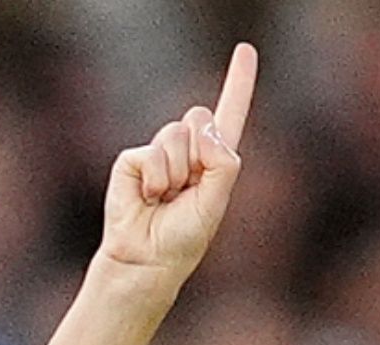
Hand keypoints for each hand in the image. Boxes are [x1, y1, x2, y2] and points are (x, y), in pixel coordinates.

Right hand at [97, 44, 257, 281]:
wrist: (146, 259)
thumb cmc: (183, 238)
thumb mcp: (216, 202)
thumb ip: (222, 164)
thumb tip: (205, 127)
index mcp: (214, 160)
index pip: (230, 114)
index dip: (238, 82)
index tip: (245, 50)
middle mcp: (188, 150)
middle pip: (200, 117)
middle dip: (199, 152)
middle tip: (186, 189)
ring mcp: (160, 152)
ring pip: (177, 134)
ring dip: (176, 172)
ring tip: (166, 198)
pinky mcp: (134, 159)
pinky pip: (153, 153)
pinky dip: (156, 179)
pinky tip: (148, 198)